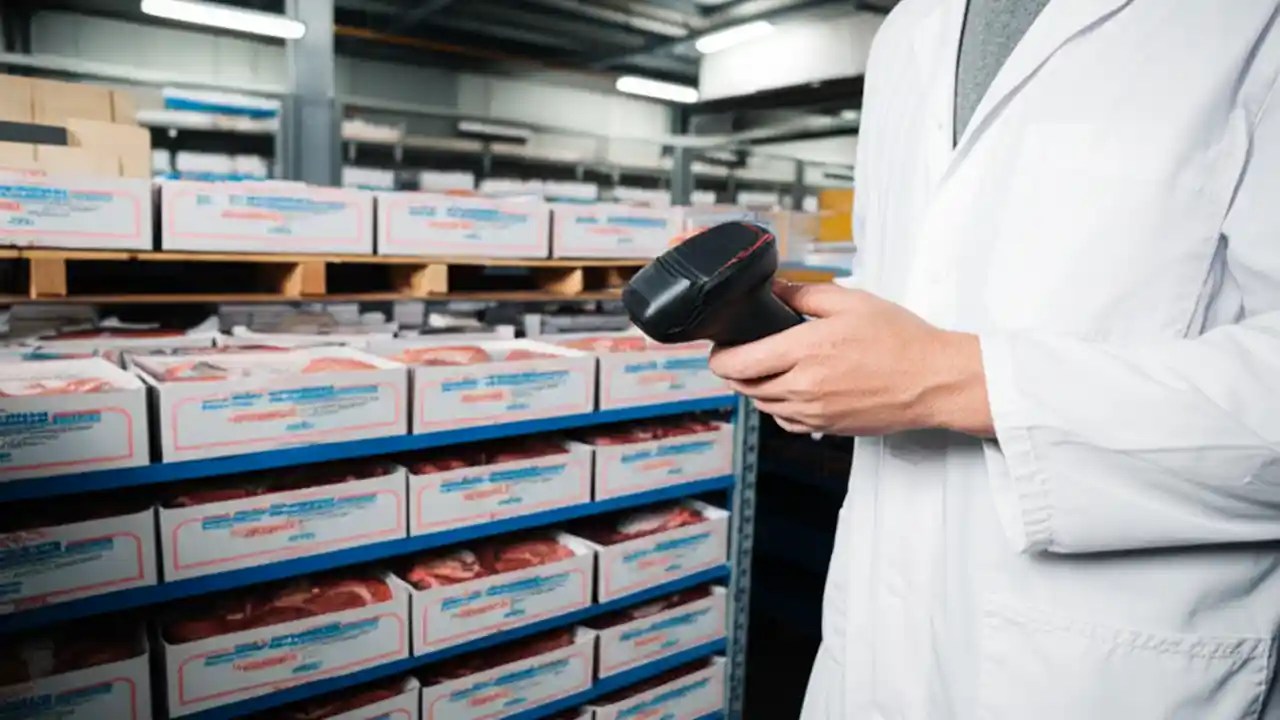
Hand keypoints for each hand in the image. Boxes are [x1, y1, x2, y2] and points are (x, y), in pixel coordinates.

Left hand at [709, 282, 993, 436]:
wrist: (934, 381)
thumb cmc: (901, 341)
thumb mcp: (850, 302)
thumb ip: (803, 295)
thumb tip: (774, 289)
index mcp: (806, 352)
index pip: (739, 363)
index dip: (719, 357)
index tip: (718, 348)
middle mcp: (804, 388)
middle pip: (745, 387)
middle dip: (733, 371)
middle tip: (738, 355)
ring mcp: (815, 413)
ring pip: (763, 406)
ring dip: (755, 388)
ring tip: (764, 369)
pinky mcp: (827, 428)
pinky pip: (786, 422)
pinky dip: (778, 407)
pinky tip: (790, 390)